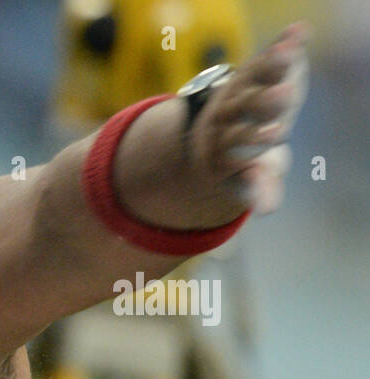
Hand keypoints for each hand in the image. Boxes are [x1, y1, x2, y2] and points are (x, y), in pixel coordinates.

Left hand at [190, 22, 308, 214]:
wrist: (216, 127)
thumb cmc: (242, 161)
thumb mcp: (248, 178)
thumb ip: (258, 188)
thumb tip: (266, 209)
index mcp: (227, 143)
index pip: (239, 141)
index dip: (254, 137)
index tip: (273, 135)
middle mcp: (231, 115)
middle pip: (246, 108)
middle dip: (264, 103)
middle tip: (284, 97)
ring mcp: (243, 88)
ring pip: (254, 77)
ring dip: (273, 66)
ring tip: (288, 53)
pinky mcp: (257, 68)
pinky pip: (268, 55)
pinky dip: (284, 43)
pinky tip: (298, 32)